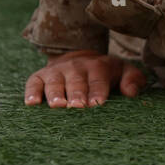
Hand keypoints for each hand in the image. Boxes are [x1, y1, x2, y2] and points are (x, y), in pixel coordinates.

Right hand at [24, 50, 146, 107]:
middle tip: (77, 107)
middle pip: (76, 80)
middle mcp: (75, 67)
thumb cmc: (105, 73)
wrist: (79, 58)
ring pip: (54, 82)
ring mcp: (56, 71)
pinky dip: (31, 92)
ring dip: (55, 93)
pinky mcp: (39, 76)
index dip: (97, 91)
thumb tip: (131, 92)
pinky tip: (32, 104)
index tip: (97, 104)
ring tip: (57, 106)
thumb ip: (133, 80)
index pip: (98, 79)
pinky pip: (33, 83)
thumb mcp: (124, 72)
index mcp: (98, 66)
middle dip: (77, 93)